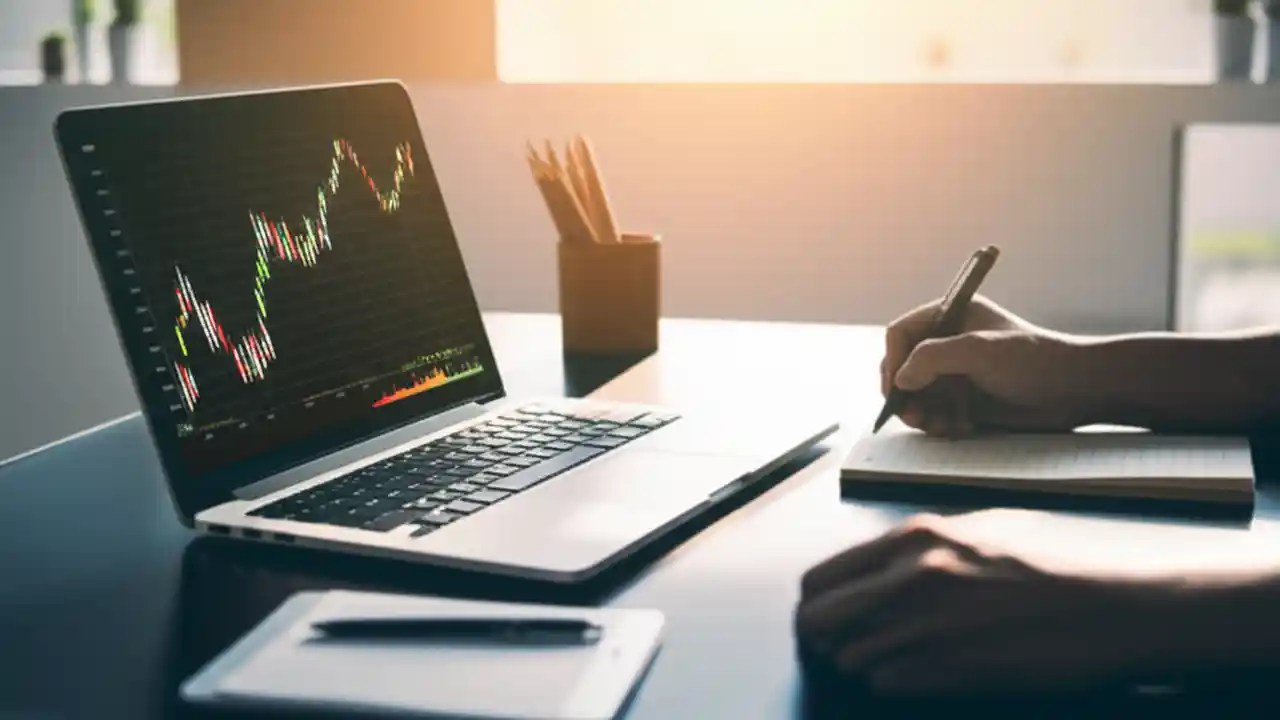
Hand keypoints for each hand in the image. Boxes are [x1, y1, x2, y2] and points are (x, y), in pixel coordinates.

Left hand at [794, 511, 1211, 696]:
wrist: (1106, 608)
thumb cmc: (1048, 565)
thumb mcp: (975, 529)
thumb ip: (916, 545)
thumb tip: (871, 568)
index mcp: (912, 539)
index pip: (820, 577)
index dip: (817, 600)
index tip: (825, 610)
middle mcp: (909, 580)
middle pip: (819, 621)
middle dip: (823, 635)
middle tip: (841, 640)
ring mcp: (926, 629)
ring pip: (849, 658)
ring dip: (862, 661)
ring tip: (895, 653)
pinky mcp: (947, 671)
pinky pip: (886, 683)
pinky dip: (894, 680)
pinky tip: (922, 669)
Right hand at [882, 296, 1090, 435]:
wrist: (1074, 391)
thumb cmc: (1033, 361)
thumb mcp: (979, 351)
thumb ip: (933, 358)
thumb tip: (901, 379)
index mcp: (951, 316)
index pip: (901, 333)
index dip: (893, 359)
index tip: (897, 387)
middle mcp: (949, 343)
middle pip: (902, 366)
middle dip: (904, 392)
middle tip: (911, 416)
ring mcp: (956, 373)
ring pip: (915, 394)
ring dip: (920, 413)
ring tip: (937, 426)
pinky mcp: (965, 400)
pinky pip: (934, 413)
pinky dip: (938, 423)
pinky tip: (958, 429)